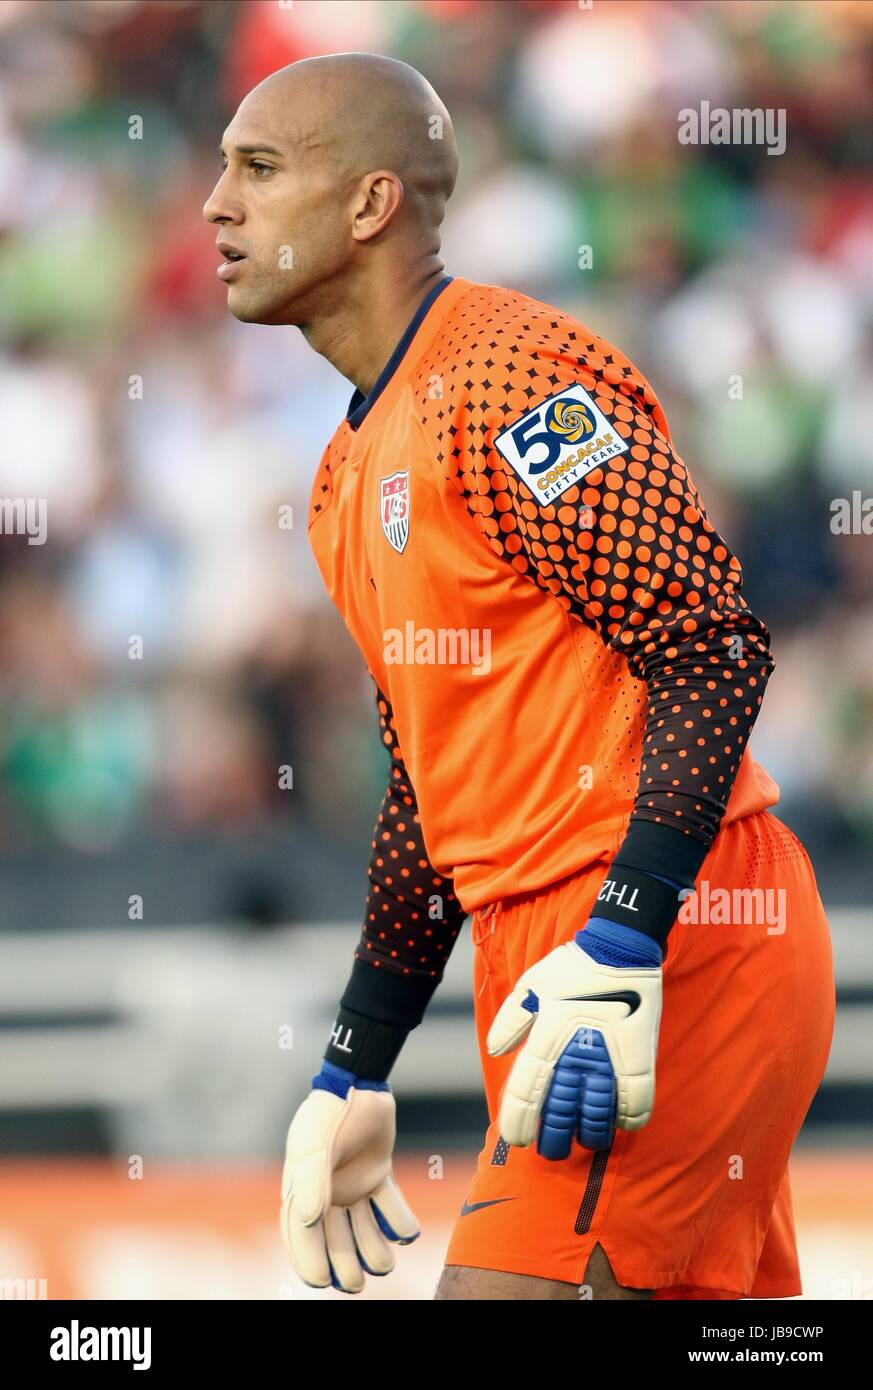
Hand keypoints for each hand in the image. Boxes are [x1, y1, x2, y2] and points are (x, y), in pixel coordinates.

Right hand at [280, 1063, 419, 1291]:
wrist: (360, 1084)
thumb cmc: (329, 1115)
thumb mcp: (314, 1147)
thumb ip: (310, 1183)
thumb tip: (307, 1222)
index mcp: (302, 1192)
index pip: (302, 1237)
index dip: (310, 1262)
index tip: (323, 1282)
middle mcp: (326, 1195)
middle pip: (334, 1241)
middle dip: (345, 1265)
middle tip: (357, 1282)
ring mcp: (353, 1186)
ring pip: (363, 1230)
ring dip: (373, 1250)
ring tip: (384, 1262)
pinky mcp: (378, 1176)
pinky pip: (389, 1208)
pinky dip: (399, 1223)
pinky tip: (406, 1234)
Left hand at [486, 919, 662, 1157]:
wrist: (620, 949)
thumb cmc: (572, 967)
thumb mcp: (530, 985)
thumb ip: (511, 1020)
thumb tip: (497, 1051)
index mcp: (547, 1038)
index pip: (526, 1094)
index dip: (518, 1123)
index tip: (516, 1140)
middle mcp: (577, 1055)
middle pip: (560, 1114)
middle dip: (551, 1139)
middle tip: (548, 1150)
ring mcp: (611, 1059)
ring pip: (598, 1116)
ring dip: (589, 1135)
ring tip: (583, 1142)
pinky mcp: (641, 1058)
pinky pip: (638, 1102)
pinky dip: (630, 1119)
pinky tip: (620, 1124)